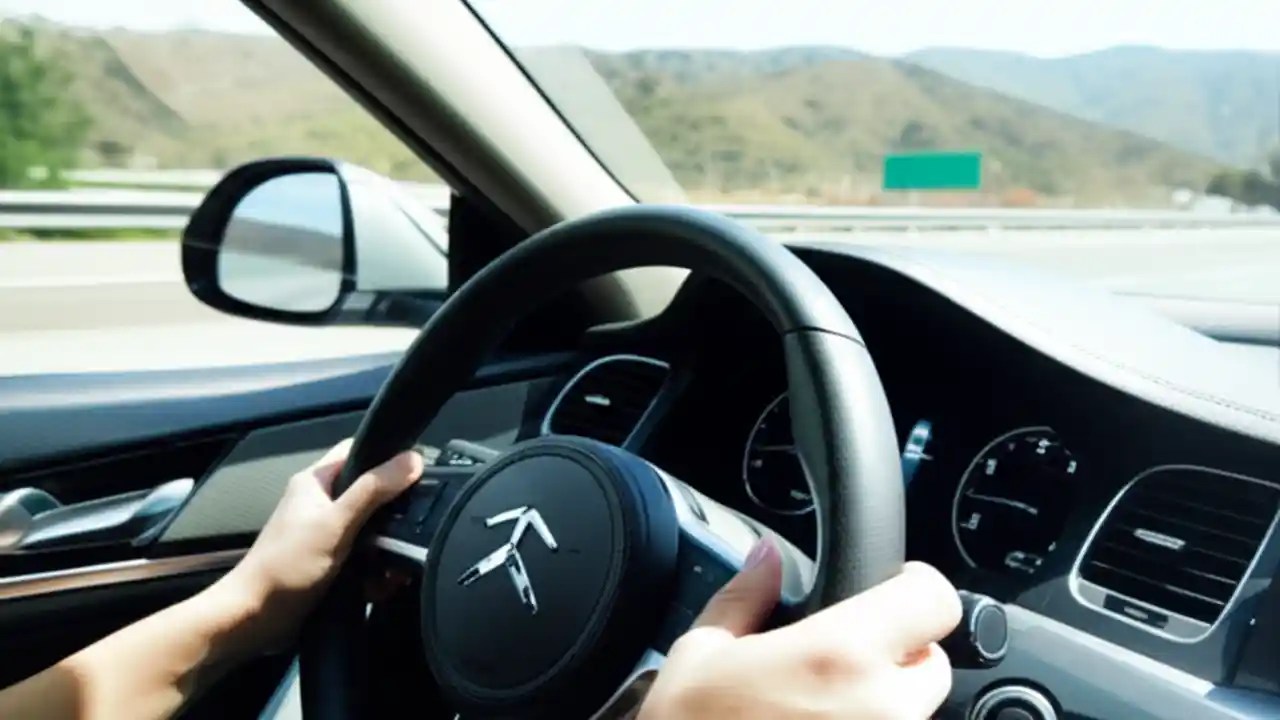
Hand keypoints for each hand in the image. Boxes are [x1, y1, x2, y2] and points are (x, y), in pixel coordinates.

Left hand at [213, 438, 423, 652]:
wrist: (255, 618)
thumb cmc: (287, 566)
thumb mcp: (336, 524)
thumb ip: (373, 490)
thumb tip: (413, 459)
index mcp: (316, 481)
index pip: (359, 452)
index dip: (388, 457)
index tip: (419, 473)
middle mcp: (321, 503)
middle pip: (371, 493)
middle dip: (395, 514)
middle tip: (414, 527)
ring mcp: (326, 533)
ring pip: (372, 529)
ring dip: (388, 548)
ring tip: (397, 567)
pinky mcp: (331, 561)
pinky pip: (365, 557)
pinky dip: (376, 570)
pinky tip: (382, 585)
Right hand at [639, 541, 960, 718]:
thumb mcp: (698, 656)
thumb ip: (744, 598)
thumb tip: (766, 559)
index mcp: (840, 654)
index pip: (935, 600)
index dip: (915, 586)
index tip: (893, 587)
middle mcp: (882, 707)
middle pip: (931, 663)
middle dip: (896, 657)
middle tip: (839, 666)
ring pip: (914, 714)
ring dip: (882, 706)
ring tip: (819, 714)